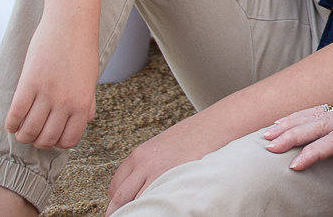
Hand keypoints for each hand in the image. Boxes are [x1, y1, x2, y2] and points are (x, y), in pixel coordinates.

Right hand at [5, 12, 100, 149]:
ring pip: (29, 132)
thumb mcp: (90, 78)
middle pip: (46, 140)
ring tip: (21, 129)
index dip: (57, 143)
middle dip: (37, 141)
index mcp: (83, 103)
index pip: (69, 140)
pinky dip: (11, 124)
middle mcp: (67, 102)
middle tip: (33, 133)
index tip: (51, 135)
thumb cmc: (81, 50)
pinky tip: (12, 121)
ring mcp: (48, 94)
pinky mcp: (29, 83)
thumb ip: (88, 102)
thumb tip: (88, 120)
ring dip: (22, 135)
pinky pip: (15, 115)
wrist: (71, 23)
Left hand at [107, 113, 224, 212]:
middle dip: (120, 211)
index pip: (115, 186)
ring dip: (137, 211)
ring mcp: (156, 174)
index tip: (120, 208)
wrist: (218, 124)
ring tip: (144, 214)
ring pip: (135, 203)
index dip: (116, 201)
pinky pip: (155, 202)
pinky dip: (154, 209)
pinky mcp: (171, 181)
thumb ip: (148, 164)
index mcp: (139, 154)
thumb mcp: (164, 145)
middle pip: (119, 198)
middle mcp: (143, 164)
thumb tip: (141, 184)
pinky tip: (159, 209)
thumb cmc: (196, 133)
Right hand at [265, 86, 332, 211]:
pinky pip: (318, 110)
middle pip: (320, 123)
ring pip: (315, 113)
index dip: (316, 151)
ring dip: (290, 123)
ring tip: (266, 134)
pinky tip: (281, 121)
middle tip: (270, 147)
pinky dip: (298, 115)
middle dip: (293, 134)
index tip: (295, 165)